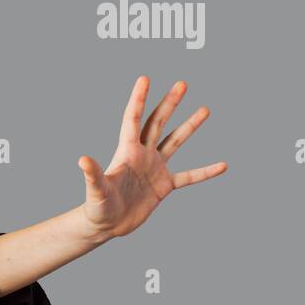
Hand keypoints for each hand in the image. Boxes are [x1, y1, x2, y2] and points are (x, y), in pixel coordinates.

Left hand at [78, 75, 226, 240]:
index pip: (133, 119)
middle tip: (182, 83)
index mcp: (126, 152)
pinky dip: (205, 172)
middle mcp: (142, 155)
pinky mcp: (164, 186)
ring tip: (205, 109)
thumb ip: (93, 174)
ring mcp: (154, 169)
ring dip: (189, 127)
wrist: (106, 226)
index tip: (145, 78)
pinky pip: (189, 176)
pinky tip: (222, 166)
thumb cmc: (97, 207)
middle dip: (169, 103)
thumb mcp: (96, 190)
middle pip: (157, 123)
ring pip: (174, 142)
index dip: (139, 99)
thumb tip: (82, 159)